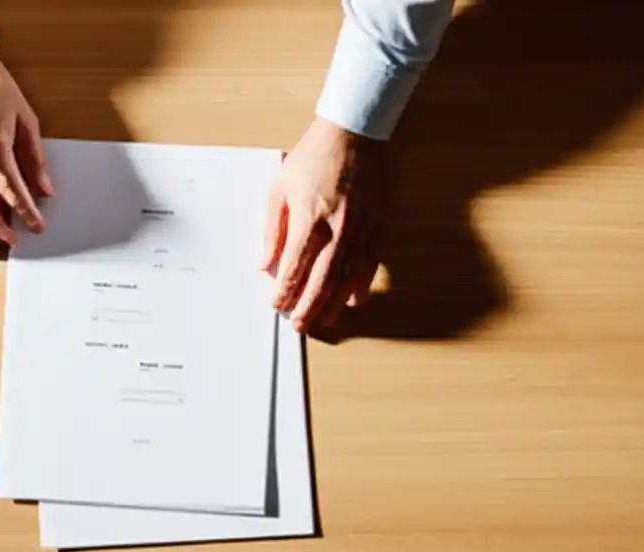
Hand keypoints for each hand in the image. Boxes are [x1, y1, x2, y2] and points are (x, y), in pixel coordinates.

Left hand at [263, 118, 385, 333]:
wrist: (352, 134)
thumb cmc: (312, 158)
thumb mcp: (279, 189)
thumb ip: (272, 229)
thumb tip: (266, 262)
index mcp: (308, 220)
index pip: (294, 267)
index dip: (285, 291)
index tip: (277, 305)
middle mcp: (336, 229)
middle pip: (320, 280)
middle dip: (308, 307)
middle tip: (298, 325)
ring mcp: (360, 229)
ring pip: (347, 277)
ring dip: (333, 303)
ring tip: (323, 321)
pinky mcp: (377, 225)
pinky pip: (370, 262)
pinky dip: (361, 285)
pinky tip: (352, 300)